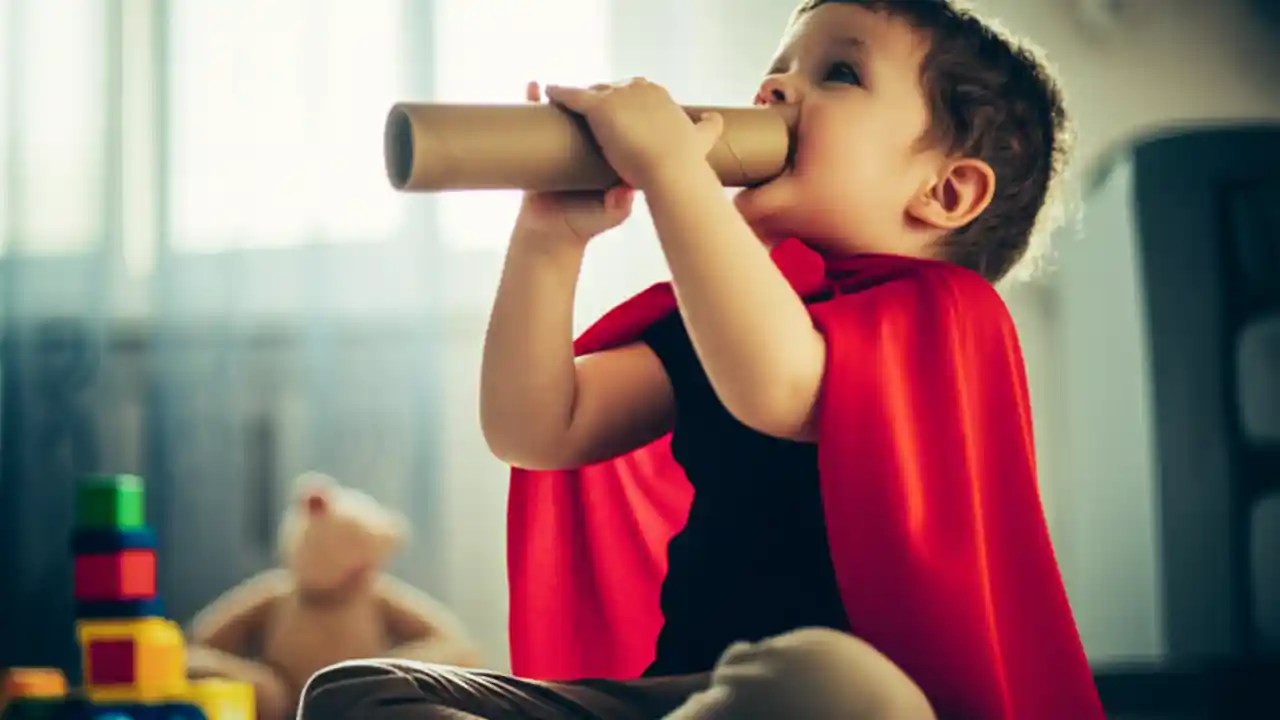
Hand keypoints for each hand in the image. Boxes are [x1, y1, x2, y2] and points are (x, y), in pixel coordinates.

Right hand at [514, 81, 633, 245]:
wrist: (552, 234)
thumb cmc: (584, 225)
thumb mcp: (607, 216)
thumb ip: (617, 207)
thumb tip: (624, 192)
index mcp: (610, 157)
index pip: (618, 129)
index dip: (620, 115)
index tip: (620, 106)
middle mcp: (589, 147)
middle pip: (592, 116)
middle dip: (590, 101)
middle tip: (591, 91)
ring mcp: (565, 146)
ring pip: (565, 115)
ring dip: (564, 98)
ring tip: (561, 88)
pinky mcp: (541, 150)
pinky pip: (535, 122)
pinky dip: (532, 105)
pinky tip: (532, 89)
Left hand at [545, 78, 723, 190]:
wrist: (671, 171)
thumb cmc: (685, 162)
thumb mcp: (701, 139)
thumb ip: (708, 128)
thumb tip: (715, 119)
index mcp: (659, 94)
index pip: (637, 91)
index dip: (627, 103)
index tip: (621, 116)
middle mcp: (638, 87)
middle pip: (613, 89)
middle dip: (604, 100)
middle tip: (593, 119)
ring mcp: (618, 95)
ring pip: (593, 92)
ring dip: (581, 98)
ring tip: (570, 109)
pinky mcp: (598, 107)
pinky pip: (573, 95)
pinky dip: (560, 93)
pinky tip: (548, 94)